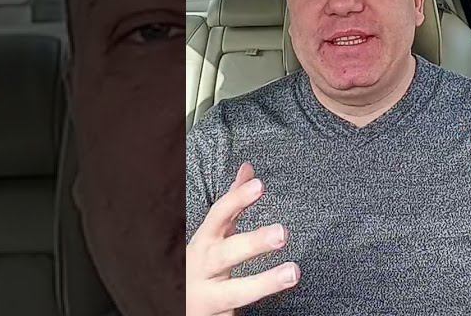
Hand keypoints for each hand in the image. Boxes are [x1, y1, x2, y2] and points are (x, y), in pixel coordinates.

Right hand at [187, 163, 300, 315]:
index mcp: (204, 243)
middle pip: (227, 253)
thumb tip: (248, 170)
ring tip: (293, 272)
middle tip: (282, 232)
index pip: (219, 215)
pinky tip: (274, 312)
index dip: (237, 199)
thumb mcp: (213, 234)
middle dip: (254, 242)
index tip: (259, 185)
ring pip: (236, 291)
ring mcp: (208, 296)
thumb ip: (233, 204)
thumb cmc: (201, 265)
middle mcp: (204, 268)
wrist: (177, 306)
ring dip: (265, 283)